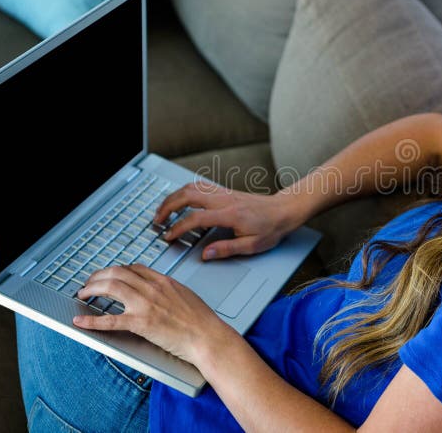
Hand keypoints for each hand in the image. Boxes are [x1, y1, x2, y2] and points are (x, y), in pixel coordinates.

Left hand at [72, 264, 235, 364]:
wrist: (208, 336)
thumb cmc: (202, 321)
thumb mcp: (186, 295)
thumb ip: (168, 290)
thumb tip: (158, 291)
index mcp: (164, 281)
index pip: (134, 268)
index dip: (117, 270)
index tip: (109, 275)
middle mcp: (152, 288)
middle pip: (118, 272)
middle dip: (99, 275)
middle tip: (90, 282)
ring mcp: (145, 304)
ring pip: (110, 287)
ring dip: (92, 288)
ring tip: (83, 293)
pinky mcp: (141, 323)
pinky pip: (110, 320)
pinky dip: (92, 321)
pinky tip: (80, 321)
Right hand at [154, 183, 306, 259]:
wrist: (284, 210)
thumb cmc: (272, 228)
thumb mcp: (253, 245)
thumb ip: (228, 249)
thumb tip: (206, 254)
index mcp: (230, 214)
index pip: (195, 218)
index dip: (178, 227)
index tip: (168, 236)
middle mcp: (224, 200)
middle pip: (187, 196)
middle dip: (167, 207)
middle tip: (157, 221)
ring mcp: (224, 193)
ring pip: (191, 187)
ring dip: (173, 197)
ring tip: (163, 211)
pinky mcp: (224, 191)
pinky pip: (199, 186)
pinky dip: (184, 192)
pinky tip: (179, 200)